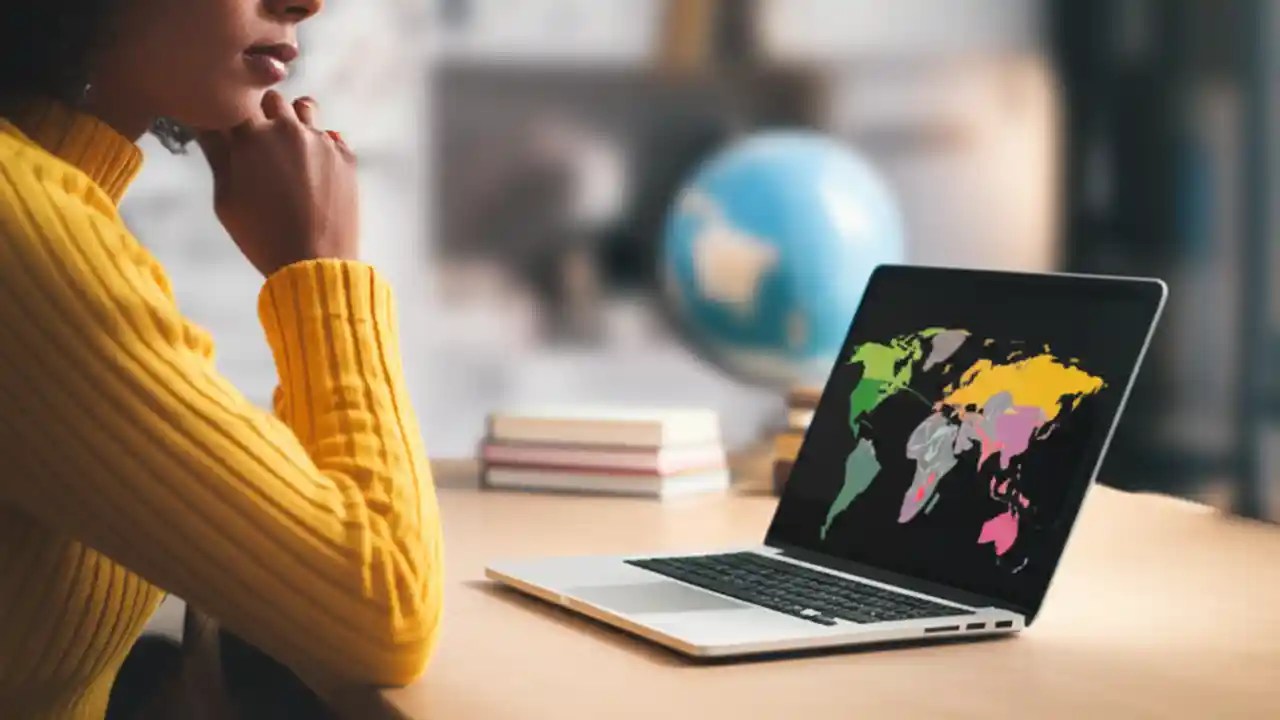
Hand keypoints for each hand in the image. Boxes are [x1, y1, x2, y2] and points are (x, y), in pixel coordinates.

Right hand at [197, 91, 359, 277]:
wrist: (314, 262)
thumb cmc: (262, 235)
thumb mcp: (226, 199)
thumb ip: (216, 154)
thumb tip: (202, 121)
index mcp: (253, 137)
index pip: (237, 101)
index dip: (233, 109)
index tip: (232, 123)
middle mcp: (289, 130)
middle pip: (273, 100)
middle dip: (265, 113)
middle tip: (262, 140)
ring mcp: (321, 140)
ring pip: (306, 109)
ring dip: (296, 121)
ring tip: (292, 150)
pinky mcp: (346, 155)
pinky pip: (332, 135)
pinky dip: (322, 144)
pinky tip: (316, 170)